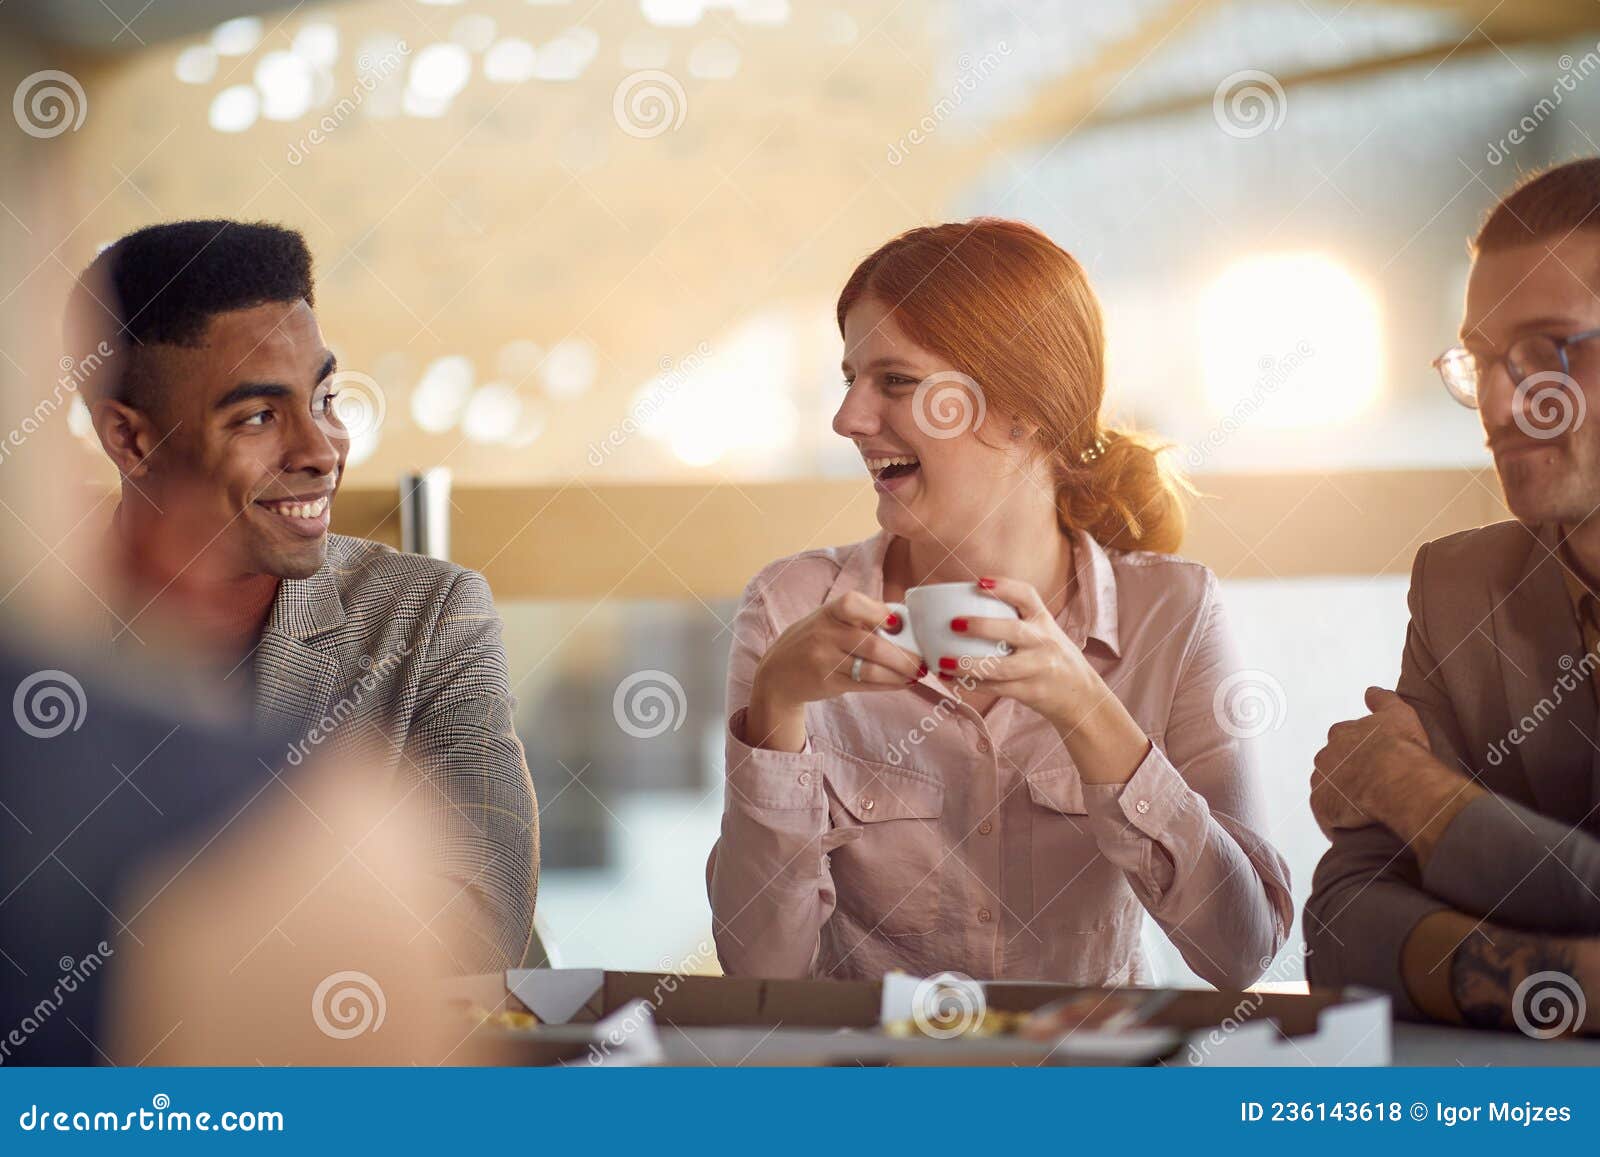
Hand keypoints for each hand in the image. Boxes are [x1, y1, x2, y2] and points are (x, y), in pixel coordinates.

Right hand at [745, 591, 922, 751]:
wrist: (778, 673)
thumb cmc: (813, 641)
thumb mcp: (827, 620)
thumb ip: (859, 618)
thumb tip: (906, 623)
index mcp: (828, 613)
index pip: (852, 604)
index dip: (877, 612)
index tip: (897, 623)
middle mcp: (824, 635)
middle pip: (871, 645)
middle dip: (903, 656)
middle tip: (923, 661)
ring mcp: (825, 661)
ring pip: (871, 669)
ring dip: (900, 674)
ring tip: (917, 674)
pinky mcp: (828, 683)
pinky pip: (865, 686)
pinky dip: (888, 685)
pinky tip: (902, 683)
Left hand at [934, 576, 1093, 728]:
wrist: (1080, 695)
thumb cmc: (1050, 656)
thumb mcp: (1043, 630)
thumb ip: (1016, 619)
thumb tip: (965, 603)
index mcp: (1044, 620)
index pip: (1027, 596)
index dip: (1003, 587)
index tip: (979, 582)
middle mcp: (1043, 641)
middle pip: (1014, 631)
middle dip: (982, 627)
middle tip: (954, 623)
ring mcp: (1038, 668)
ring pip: (1000, 667)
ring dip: (968, 665)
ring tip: (942, 662)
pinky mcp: (1030, 691)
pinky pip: (995, 688)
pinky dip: (970, 684)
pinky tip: (948, 679)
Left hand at [1310, 687, 1431, 834]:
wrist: (1396, 781)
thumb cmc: (1400, 747)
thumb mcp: (1398, 714)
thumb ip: (1383, 700)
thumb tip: (1371, 691)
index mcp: (1341, 734)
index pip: (1344, 740)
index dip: (1360, 750)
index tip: (1374, 758)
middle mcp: (1325, 757)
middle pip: (1333, 765)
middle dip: (1348, 773)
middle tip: (1373, 784)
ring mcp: (1322, 783)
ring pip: (1329, 789)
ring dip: (1343, 796)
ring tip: (1368, 806)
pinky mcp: (1322, 808)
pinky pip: (1327, 814)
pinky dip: (1339, 818)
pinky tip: (1358, 823)